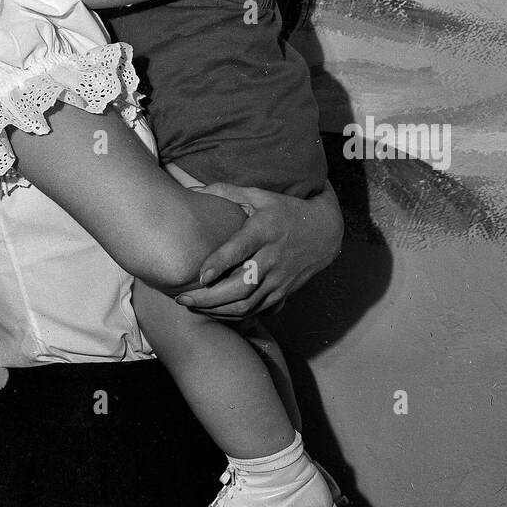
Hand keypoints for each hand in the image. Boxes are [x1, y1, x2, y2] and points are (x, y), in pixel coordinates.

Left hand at [175, 182, 343, 318]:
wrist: (325, 232)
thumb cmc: (285, 210)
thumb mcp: (260, 196)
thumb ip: (226, 192)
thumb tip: (193, 190)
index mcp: (265, 231)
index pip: (241, 249)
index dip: (220, 263)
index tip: (200, 276)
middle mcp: (273, 257)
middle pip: (241, 286)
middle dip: (210, 297)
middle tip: (182, 298)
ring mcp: (279, 278)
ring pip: (247, 304)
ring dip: (217, 310)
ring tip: (191, 307)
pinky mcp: (282, 292)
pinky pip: (255, 310)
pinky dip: (233, 315)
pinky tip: (213, 311)